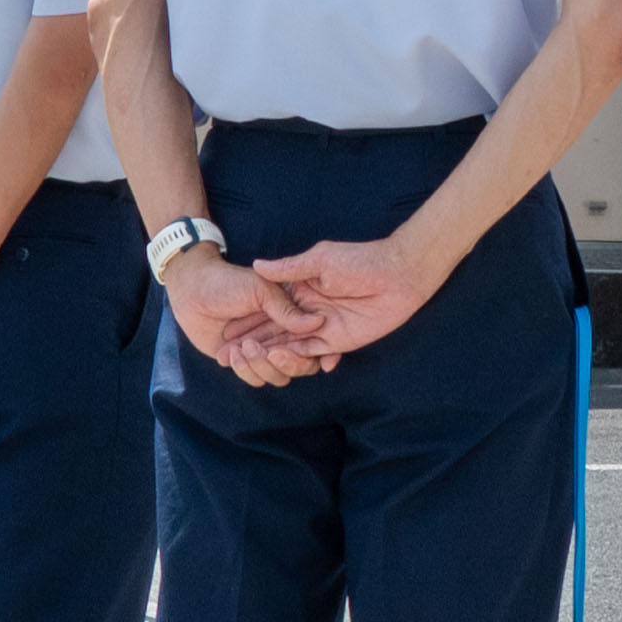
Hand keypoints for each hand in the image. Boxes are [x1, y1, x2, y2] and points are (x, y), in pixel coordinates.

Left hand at [163, 248, 322, 386]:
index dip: (325, 355)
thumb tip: (317, 323)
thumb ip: (286, 309)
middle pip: (300, 365)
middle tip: (272, 353)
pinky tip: (230, 353)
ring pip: (276, 376)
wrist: (192, 289)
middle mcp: (281, 337)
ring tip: (245, 346)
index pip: (317, 342)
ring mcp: (262, 351)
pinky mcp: (242, 361)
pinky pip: (253, 378)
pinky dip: (244, 369)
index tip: (324, 363)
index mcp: (292, 317)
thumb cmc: (229, 282)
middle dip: (288, 363)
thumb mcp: (260, 289)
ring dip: (262, 366)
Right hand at [239, 235, 434, 367]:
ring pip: (289, 344)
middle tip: (224, 353)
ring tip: (245, 360)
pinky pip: (312, 353)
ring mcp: (322, 327)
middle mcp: (307, 310)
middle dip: (250, 341)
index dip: (245, 318)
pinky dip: (295, 358)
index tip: (221, 328)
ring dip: (268, 352)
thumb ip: (289, 268)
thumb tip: (257, 266)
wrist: (399, 275)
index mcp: (300, 288)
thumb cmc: (362, 260)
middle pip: (274, 329)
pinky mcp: (338, 340)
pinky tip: (276, 361)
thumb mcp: (321, 260)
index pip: (267, 307)